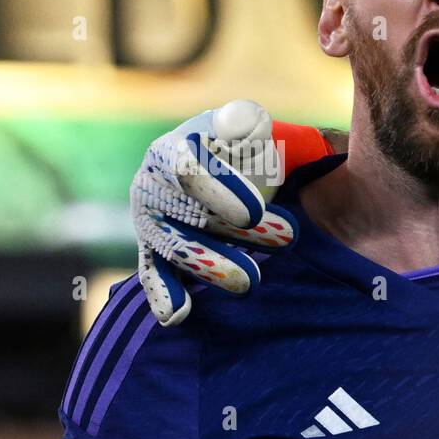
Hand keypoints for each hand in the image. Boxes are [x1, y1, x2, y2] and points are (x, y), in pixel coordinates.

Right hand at [131, 100, 295, 326]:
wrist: (238, 176)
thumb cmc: (249, 149)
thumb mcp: (251, 128)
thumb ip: (248, 123)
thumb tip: (247, 122)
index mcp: (176, 147)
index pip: (188, 168)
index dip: (218, 191)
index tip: (253, 211)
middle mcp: (154, 184)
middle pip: (186, 214)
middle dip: (233, 231)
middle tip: (285, 239)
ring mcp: (152, 223)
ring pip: (175, 249)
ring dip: (212, 266)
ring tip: (250, 281)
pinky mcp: (156, 254)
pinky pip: (154, 275)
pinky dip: (164, 295)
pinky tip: (179, 315)